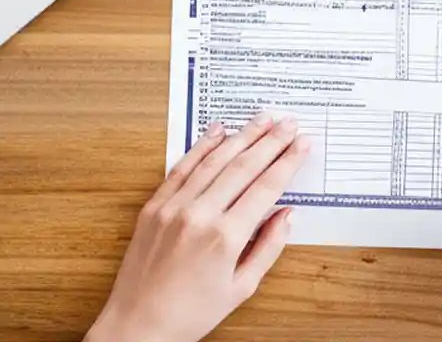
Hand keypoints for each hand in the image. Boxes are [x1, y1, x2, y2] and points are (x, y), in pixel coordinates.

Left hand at [86, 113, 309, 341]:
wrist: (138, 324)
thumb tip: (287, 215)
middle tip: (289, 123)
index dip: (288, 162)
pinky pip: (182, 168)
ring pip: (214, 160)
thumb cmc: (190, 314)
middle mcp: (199, 215)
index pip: (266, 187)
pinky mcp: (154, 206)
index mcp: (225, 237)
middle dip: (270, 141)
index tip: (302, 144)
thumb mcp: (241, 288)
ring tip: (261, 119)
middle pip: (243, 166)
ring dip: (241, 136)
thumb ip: (268, 247)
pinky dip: (202, 147)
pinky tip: (218, 131)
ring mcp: (173, 207)